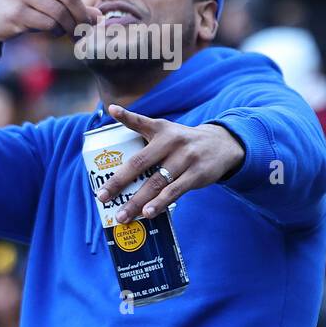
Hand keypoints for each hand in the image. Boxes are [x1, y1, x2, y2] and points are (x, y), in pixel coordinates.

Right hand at [0, 0, 103, 43]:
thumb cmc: (26, 8)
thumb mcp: (47, 1)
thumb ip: (72, 6)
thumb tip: (99, 17)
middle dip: (82, 16)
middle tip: (87, 30)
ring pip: (59, 13)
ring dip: (70, 28)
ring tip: (72, 35)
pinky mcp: (18, 13)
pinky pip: (47, 24)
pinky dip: (56, 32)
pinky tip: (54, 33)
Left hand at [94, 104, 245, 222]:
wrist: (222, 145)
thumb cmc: (183, 141)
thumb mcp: (165, 129)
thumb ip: (139, 125)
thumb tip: (111, 119)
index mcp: (161, 129)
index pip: (139, 122)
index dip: (125, 116)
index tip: (110, 110)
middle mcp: (172, 142)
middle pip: (140, 163)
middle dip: (119, 182)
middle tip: (102, 197)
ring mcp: (186, 159)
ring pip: (156, 182)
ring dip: (137, 201)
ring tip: (123, 216)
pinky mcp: (196, 175)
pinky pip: (174, 191)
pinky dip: (160, 203)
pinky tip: (148, 213)